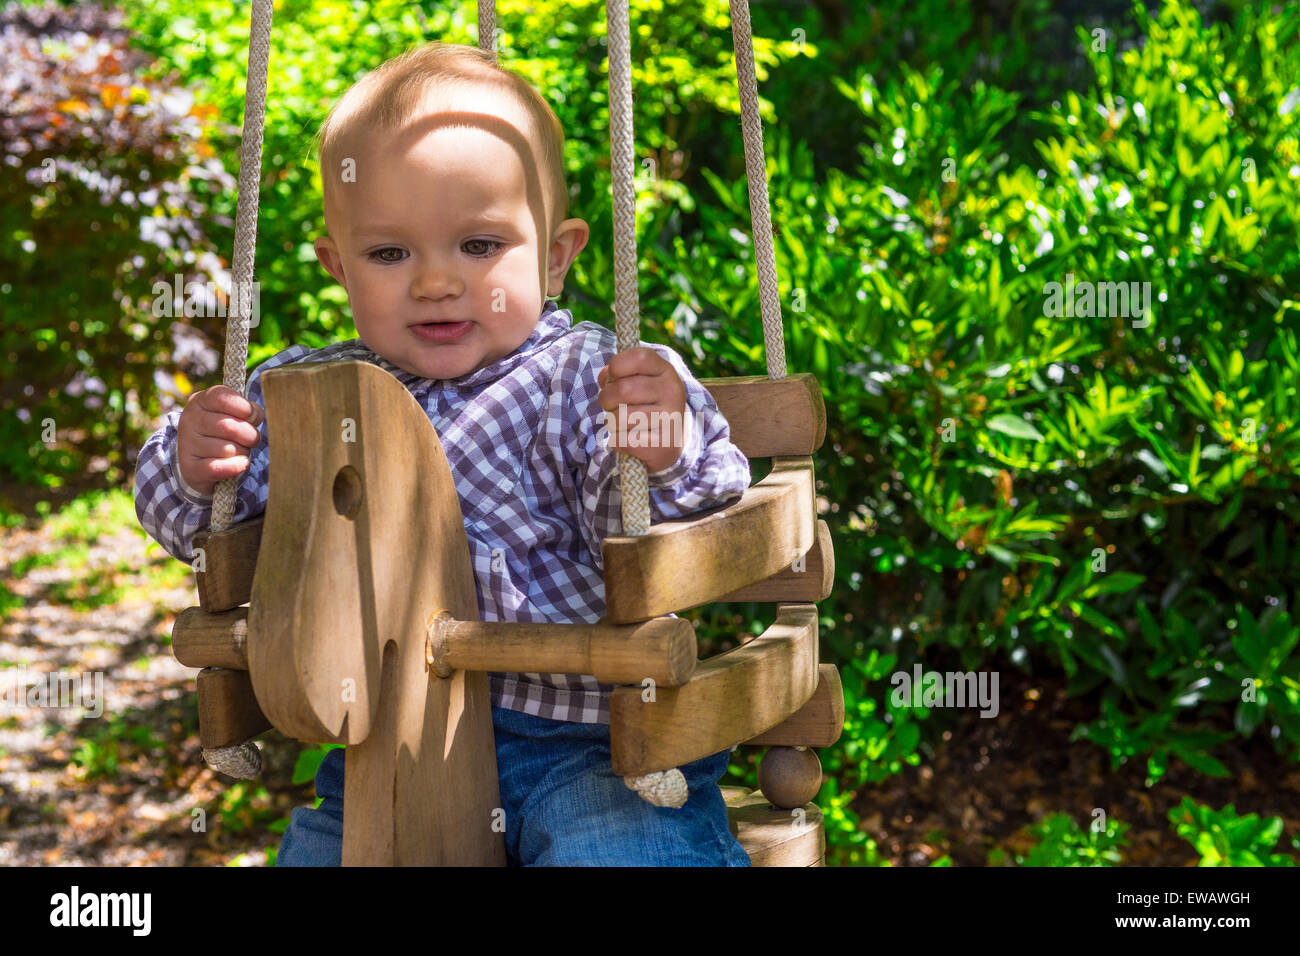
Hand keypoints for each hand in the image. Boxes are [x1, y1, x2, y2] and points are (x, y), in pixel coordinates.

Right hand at [176, 385, 263, 496]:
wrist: (203, 460)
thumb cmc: (226, 432)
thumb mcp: (237, 414)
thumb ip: (249, 410)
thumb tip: (254, 415)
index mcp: (201, 401)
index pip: (222, 397)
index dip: (244, 407)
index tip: (252, 415)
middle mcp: (190, 420)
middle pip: (229, 427)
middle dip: (249, 435)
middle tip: (250, 439)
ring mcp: (187, 444)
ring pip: (227, 449)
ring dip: (243, 453)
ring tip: (239, 451)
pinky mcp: (189, 468)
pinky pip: (216, 468)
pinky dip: (234, 467)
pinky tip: (240, 464)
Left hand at [596, 347, 687, 472]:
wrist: (672, 439)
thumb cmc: (646, 404)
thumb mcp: (638, 381)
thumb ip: (618, 373)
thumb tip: (605, 378)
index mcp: (665, 371)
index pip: (639, 358)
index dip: (617, 365)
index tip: (615, 376)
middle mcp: (672, 391)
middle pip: (623, 390)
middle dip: (606, 399)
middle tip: (612, 405)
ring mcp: (671, 418)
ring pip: (622, 417)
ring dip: (613, 422)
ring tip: (623, 423)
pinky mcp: (664, 444)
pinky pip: (624, 440)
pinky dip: (618, 440)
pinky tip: (630, 438)